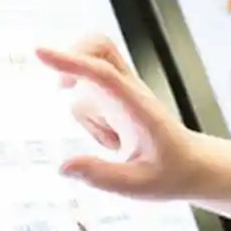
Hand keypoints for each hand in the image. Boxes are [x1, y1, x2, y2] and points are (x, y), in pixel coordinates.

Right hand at [36, 36, 202, 198]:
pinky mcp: (115, 100)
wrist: (190, 166)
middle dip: (72, 55)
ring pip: (86, 84)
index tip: (40, 52)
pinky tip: (113, 143)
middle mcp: (128, 92)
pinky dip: (90, 124)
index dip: (72, 61)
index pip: (102, 73)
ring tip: (116, 146)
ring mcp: (121, 93)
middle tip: (62, 89)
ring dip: (88, 119)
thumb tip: (63, 166)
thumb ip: (102, 176)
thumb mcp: (137, 184)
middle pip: (99, 47)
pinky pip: (86, 101)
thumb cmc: (169, 173)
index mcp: (137, 106)